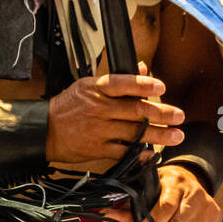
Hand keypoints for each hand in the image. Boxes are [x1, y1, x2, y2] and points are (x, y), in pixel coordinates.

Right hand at [46, 64, 183, 169]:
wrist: (44, 130)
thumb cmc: (69, 106)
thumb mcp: (88, 85)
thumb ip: (118, 79)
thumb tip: (142, 67)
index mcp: (96, 89)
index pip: (122, 83)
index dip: (143, 84)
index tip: (161, 87)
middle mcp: (99, 109)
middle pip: (135, 110)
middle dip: (161, 113)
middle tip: (179, 116)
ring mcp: (98, 130)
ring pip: (134, 132)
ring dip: (158, 135)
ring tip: (176, 136)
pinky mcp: (97, 149)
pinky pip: (123, 152)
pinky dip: (139, 154)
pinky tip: (152, 154)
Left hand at [136, 164, 220, 221]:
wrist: (191, 177)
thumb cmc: (164, 187)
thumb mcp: (148, 191)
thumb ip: (130, 207)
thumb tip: (109, 218)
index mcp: (175, 183)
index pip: (166, 204)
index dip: (155, 221)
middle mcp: (194, 195)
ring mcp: (207, 207)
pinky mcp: (215, 217)